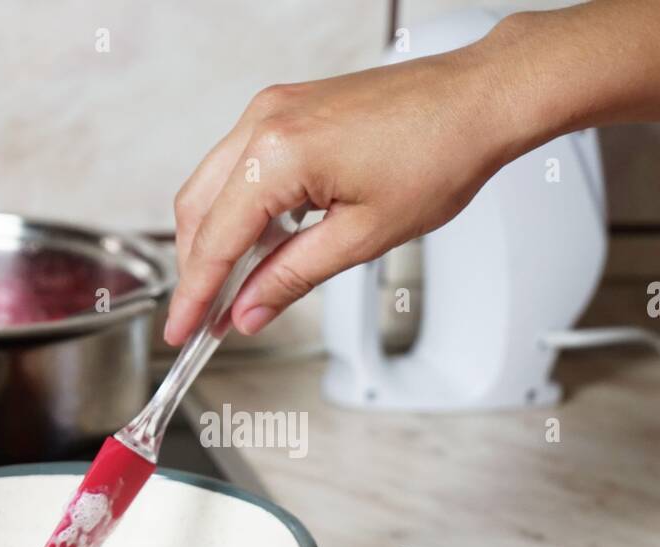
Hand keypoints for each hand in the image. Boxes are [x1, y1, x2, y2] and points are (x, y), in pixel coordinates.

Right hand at [163, 32, 529, 344]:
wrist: (477, 102)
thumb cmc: (438, 154)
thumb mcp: (361, 237)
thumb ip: (292, 277)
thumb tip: (249, 311)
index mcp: (278, 154)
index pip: (215, 240)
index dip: (194, 295)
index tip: (182, 331)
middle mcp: (264, 122)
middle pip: (198, 209)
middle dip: (196, 269)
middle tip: (204, 319)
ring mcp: (272, 109)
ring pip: (212, 185)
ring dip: (215, 240)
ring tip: (233, 290)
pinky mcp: (287, 108)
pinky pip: (239, 164)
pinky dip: (238, 208)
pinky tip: (257, 245)